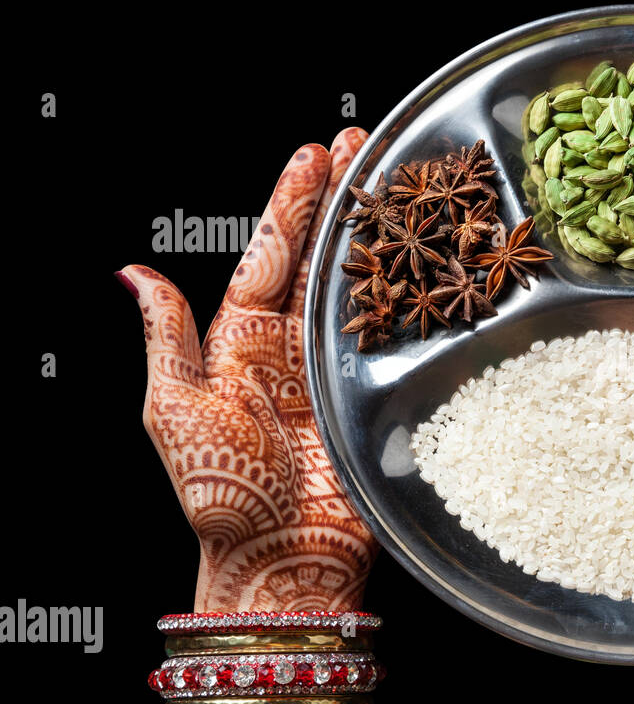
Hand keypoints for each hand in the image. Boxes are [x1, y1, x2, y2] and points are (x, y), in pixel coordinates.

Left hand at [119, 129, 377, 612]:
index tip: (312, 153)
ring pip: (360, 286)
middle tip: (362, 144)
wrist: (280, 558)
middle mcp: (293, 347)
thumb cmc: (220, 495)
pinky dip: (414, 295)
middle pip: (320, 257)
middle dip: (340, 200)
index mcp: (241, 341)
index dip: (290, 203)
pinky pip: (396, 336)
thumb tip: (131, 273)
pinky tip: (432, 258)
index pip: (269, 255)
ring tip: (398, 182)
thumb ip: (165, 338)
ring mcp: (339, 370)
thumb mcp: (174, 411)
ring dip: (378, 235)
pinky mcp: (379, 397)